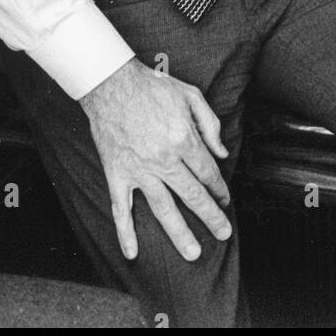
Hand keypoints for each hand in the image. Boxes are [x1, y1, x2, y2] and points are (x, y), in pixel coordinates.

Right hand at [80, 58, 230, 261]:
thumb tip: (222, 153)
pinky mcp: (117, 173)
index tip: (225, 200)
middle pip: (192, 195)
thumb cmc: (152, 86)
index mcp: (183, 139)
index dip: (219, 189)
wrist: (111, 82)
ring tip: (193, 254)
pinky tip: (132, 253)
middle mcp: (164, 159)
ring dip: (180, 233)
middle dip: (211, 217)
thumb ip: (210, 125)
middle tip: (224, 234)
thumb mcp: (190, 95)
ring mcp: (139, 169)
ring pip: (163, 209)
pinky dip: (125, 232)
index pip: (208, 173)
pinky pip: (121, 208)